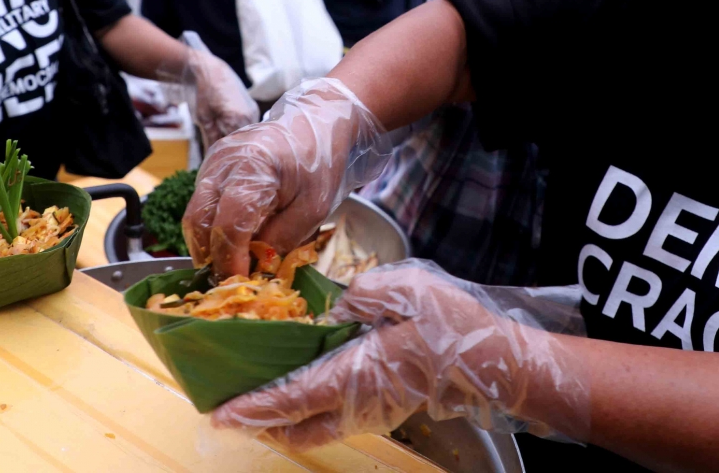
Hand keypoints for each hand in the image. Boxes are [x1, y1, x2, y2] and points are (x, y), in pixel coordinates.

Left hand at [175, 48, 259, 148]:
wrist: (213, 71)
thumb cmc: (205, 93)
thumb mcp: (204, 117)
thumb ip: (210, 137)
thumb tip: (210, 156)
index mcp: (237, 118)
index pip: (232, 144)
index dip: (224, 151)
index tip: (217, 157)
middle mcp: (250, 116)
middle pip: (243, 140)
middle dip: (232, 146)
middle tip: (221, 153)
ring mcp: (254, 112)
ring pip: (248, 134)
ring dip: (238, 139)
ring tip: (226, 141)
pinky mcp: (254, 109)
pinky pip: (250, 126)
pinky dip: (241, 130)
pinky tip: (232, 132)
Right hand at [182, 78, 390, 275]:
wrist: (317, 124)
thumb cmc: (319, 163)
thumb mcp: (312, 208)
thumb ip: (281, 239)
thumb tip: (254, 267)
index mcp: (252, 169)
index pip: (227, 225)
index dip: (230, 260)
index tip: (240, 283)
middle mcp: (224, 162)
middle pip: (198, 220)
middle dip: (211, 256)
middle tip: (230, 280)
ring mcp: (214, 160)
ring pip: (194, 213)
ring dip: (208, 243)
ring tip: (232, 262)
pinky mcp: (212, 163)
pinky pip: (201, 201)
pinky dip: (211, 225)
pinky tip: (233, 238)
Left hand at [211, 261, 590, 448]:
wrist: (498, 362)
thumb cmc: (453, 328)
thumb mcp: (404, 290)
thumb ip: (360, 295)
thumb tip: (334, 308)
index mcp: (356, 375)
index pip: (291, 398)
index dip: (253, 407)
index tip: (220, 413)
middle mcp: (358, 403)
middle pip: (297, 428)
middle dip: (260, 423)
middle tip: (229, 411)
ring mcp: (374, 410)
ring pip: (316, 427)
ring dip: (283, 420)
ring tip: (257, 403)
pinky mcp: (386, 406)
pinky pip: (335, 418)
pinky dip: (308, 411)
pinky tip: (303, 389)